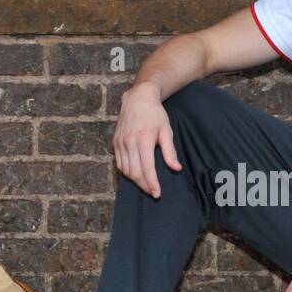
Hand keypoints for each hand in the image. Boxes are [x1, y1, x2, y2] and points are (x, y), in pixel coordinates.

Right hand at [113, 83, 180, 197]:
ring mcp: (120, 143)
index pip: (147, 168)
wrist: (138, 98)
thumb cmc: (155, 114)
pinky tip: (135, 174)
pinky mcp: (115, 142)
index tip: (157, 193)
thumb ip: (170, 152)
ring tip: (146, 185)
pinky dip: (127, 172)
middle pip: (134, 172)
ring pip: (125, 170)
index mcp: (143, 140)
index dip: (152, 183)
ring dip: (135, 180)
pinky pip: (119, 163)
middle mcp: (129, 142)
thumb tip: (176, 168)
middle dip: (144, 185)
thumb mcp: (166, 131)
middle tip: (153, 192)